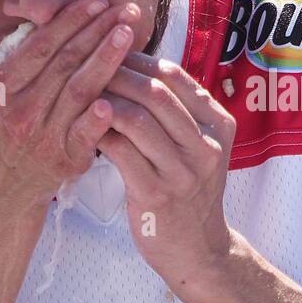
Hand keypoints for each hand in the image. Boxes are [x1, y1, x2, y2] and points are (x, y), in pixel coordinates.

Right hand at [0, 0, 139, 214]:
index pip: (39, 48)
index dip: (69, 22)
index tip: (95, 0)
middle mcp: (20, 112)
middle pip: (65, 62)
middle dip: (97, 31)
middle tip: (126, 8)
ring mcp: (44, 137)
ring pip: (80, 90)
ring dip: (107, 59)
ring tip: (128, 32)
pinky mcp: (64, 161)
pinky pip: (86, 134)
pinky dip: (100, 116)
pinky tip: (119, 94)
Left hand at [95, 53, 237, 285]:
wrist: (196, 249)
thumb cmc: (187, 190)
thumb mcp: (197, 145)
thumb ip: (176, 110)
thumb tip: (132, 61)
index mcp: (219, 123)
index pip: (175, 75)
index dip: (136, 59)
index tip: (106, 53)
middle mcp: (207, 145)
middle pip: (155, 92)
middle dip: (116, 75)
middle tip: (86, 70)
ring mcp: (184, 171)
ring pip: (137, 119)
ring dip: (103, 103)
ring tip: (81, 97)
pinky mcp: (158, 194)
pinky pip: (121, 152)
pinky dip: (99, 134)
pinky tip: (84, 129)